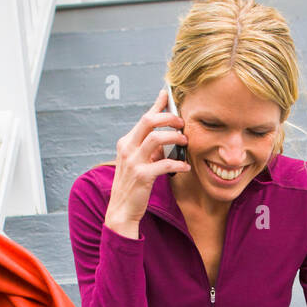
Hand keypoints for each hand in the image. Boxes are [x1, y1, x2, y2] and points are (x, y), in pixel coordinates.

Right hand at [104, 88, 189, 235]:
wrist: (121, 211)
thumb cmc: (132, 187)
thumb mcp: (138, 163)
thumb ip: (149, 149)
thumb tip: (166, 137)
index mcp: (126, 143)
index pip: (144, 118)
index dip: (156, 105)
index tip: (167, 94)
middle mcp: (127, 149)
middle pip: (148, 121)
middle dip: (168, 117)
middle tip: (182, 122)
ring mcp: (133, 162)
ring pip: (157, 138)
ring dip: (174, 137)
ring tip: (185, 140)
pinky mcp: (142, 176)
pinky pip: (164, 164)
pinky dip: (178, 164)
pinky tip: (185, 167)